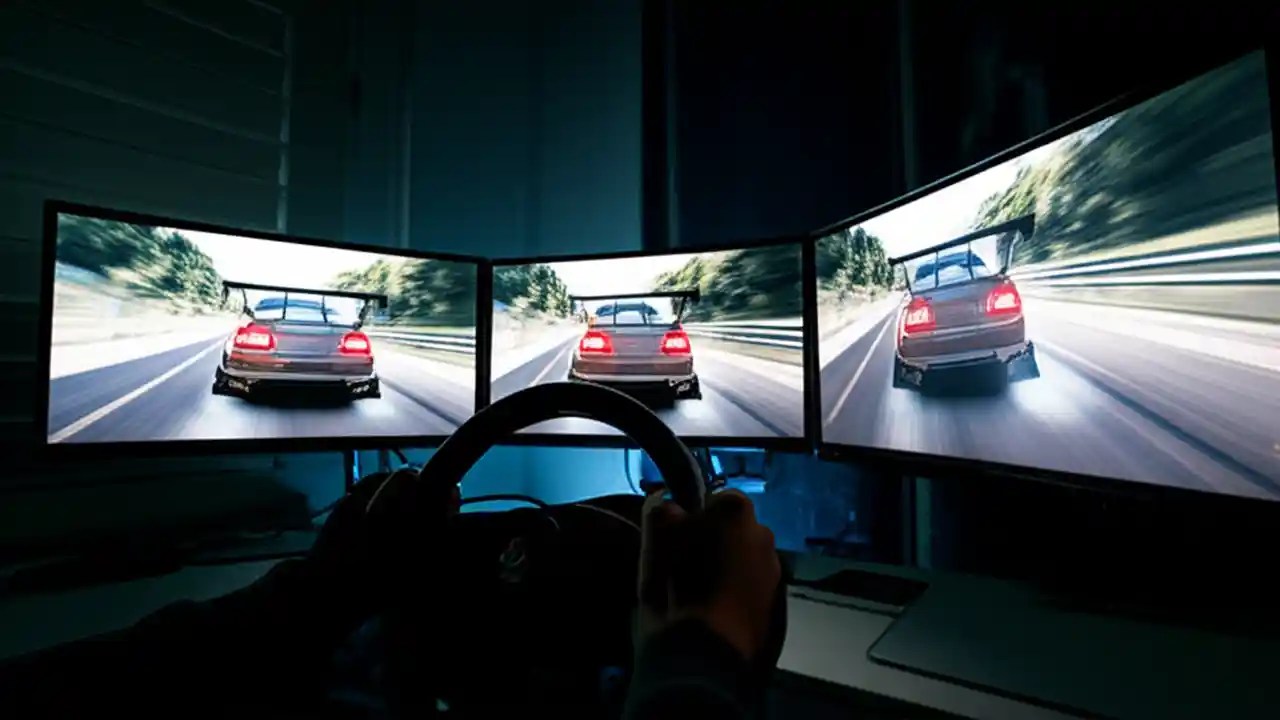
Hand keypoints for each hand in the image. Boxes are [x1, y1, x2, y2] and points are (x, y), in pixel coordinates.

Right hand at [638, 489, 781, 660]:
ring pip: (744, 556)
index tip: (678, 537)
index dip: (696, 516)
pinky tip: (716, 607)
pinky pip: (751, 583)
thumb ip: (660, 514)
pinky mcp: (776, 599)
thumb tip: (665, 501)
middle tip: (685, 564)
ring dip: (727, 564)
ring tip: (700, 590)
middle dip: (715, 539)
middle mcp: (764, 532)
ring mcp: (774, 567)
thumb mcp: (655, 546)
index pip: (715, 499)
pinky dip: (737, 588)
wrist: (707, 652)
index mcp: (736, 511)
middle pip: (733, 529)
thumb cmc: (677, 589)